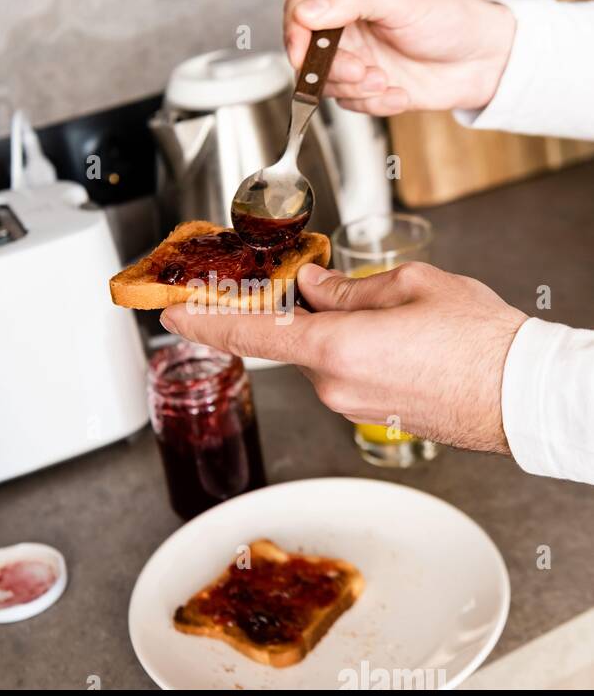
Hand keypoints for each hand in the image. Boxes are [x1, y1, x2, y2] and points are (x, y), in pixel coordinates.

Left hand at [161, 262, 526, 453]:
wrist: (525, 396)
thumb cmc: (479, 341)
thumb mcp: (409, 285)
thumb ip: (347, 288)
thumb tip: (313, 288)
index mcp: (334, 347)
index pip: (248, 330)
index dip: (201, 320)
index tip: (169, 312)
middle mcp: (334, 383)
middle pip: (290, 335)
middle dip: (298, 307)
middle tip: (320, 281)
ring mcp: (352, 404)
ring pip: (321, 352)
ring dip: (335, 328)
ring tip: (392, 312)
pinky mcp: (372, 414)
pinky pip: (345, 371)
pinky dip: (353, 348)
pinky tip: (395, 335)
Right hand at [283, 0, 516, 116]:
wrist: (486, 58)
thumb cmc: (451, 19)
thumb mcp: (399, 5)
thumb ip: (348, 5)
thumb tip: (307, 11)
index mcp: (349, 6)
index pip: (302, 19)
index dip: (296, 38)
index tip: (302, 53)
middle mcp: (349, 35)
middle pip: (310, 59)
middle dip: (333, 71)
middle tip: (360, 69)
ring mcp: (359, 64)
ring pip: (329, 87)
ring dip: (356, 90)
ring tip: (385, 80)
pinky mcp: (372, 91)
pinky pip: (354, 106)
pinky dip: (375, 105)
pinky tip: (400, 93)